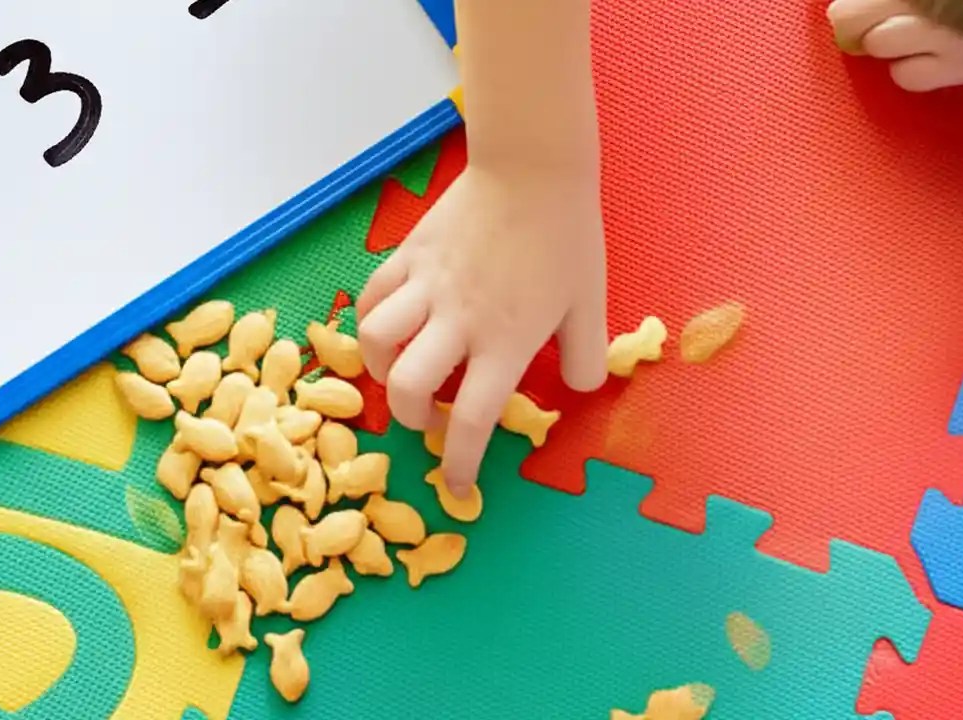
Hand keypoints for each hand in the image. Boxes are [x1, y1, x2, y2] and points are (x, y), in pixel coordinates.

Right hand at [356, 162, 607, 494]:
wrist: (533, 169)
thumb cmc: (567, 238)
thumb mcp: (592, 305)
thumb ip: (586, 358)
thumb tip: (576, 394)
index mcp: (506, 342)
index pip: (471, 421)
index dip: (459, 465)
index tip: (457, 486)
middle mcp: (458, 321)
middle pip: (407, 388)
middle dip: (411, 419)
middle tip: (428, 418)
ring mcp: (427, 286)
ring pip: (375, 341)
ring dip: (381, 370)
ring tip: (401, 370)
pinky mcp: (408, 255)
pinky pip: (371, 297)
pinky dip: (371, 321)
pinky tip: (388, 326)